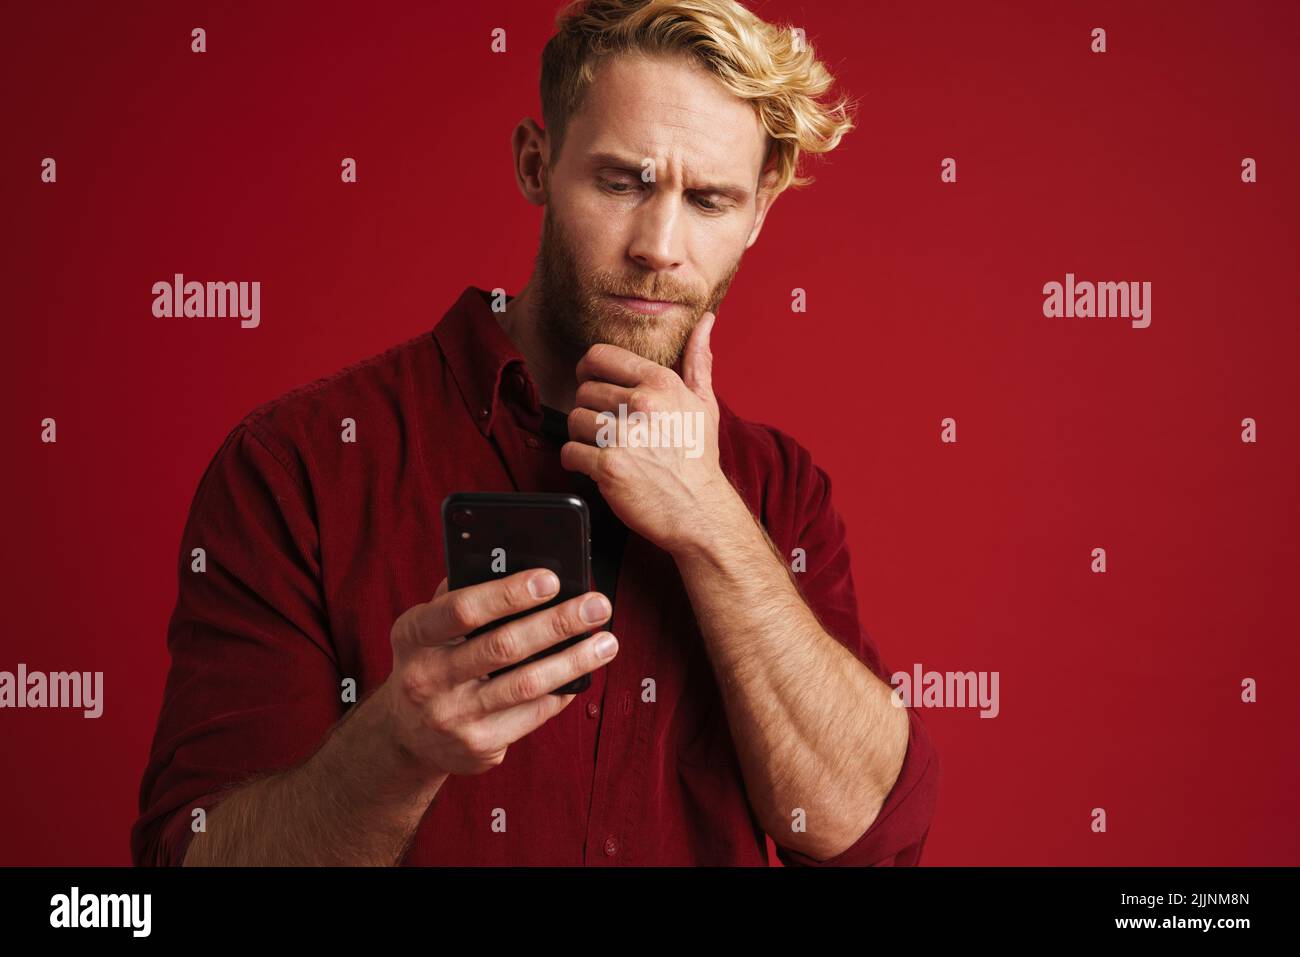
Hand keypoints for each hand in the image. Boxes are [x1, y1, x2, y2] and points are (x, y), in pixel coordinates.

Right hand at [382, 568, 617, 775]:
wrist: (409, 736)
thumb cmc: (431, 662)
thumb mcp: (427, 627)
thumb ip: (461, 595)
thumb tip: (517, 563)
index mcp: (413, 635)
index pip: (462, 610)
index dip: (508, 594)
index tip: (551, 579)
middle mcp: (427, 678)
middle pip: (504, 647)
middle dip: (557, 623)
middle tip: (597, 606)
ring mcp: (452, 716)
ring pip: (526, 684)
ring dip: (573, 660)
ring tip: (607, 642)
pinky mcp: (478, 746)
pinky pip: (533, 715)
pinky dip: (561, 691)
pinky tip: (582, 674)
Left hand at [561, 310, 739, 553]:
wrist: (699, 511)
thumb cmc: (699, 458)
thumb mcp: (704, 403)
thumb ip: (698, 360)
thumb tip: (705, 321)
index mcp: (660, 383)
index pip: (599, 356)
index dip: (588, 370)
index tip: (591, 383)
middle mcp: (641, 404)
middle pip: (583, 390)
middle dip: (589, 409)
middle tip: (603, 427)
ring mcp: (624, 435)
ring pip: (574, 419)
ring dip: (581, 435)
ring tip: (599, 447)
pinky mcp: (608, 467)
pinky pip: (570, 452)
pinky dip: (574, 461)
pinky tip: (591, 466)